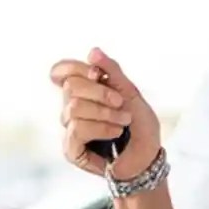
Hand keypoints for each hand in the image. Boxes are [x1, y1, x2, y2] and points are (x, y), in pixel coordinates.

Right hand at [50, 47, 161, 178]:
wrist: (148, 157)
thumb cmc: (140, 127)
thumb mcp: (131, 93)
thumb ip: (112, 72)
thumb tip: (93, 51)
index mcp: (84, 92)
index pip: (59, 71)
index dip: (75, 68)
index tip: (98, 74)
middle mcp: (72, 108)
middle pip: (70, 87)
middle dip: (101, 93)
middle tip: (122, 103)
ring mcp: (69, 129)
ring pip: (74, 108)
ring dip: (106, 113)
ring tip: (123, 122)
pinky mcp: (71, 149)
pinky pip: (76, 130)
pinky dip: (101, 128)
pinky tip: (115, 133)